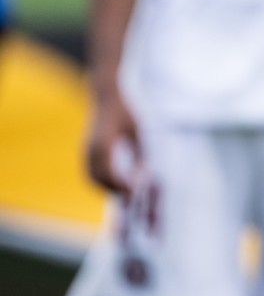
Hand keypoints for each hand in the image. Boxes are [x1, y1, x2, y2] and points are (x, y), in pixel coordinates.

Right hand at [85, 81, 140, 195]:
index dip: (120, 185)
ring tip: (124, 194)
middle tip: (131, 198)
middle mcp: (91, 148)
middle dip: (113, 190)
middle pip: (98, 178)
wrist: (106, 97)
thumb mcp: (137, 130)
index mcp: (104, 142)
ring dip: (105, 188)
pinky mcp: (86, 149)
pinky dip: (99, 181)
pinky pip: (89, 171)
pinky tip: (114, 184)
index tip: (134, 193)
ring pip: (91, 177)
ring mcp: (86, 149)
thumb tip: (144, 174)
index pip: (109, 171)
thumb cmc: (125, 111)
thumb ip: (140, 151)